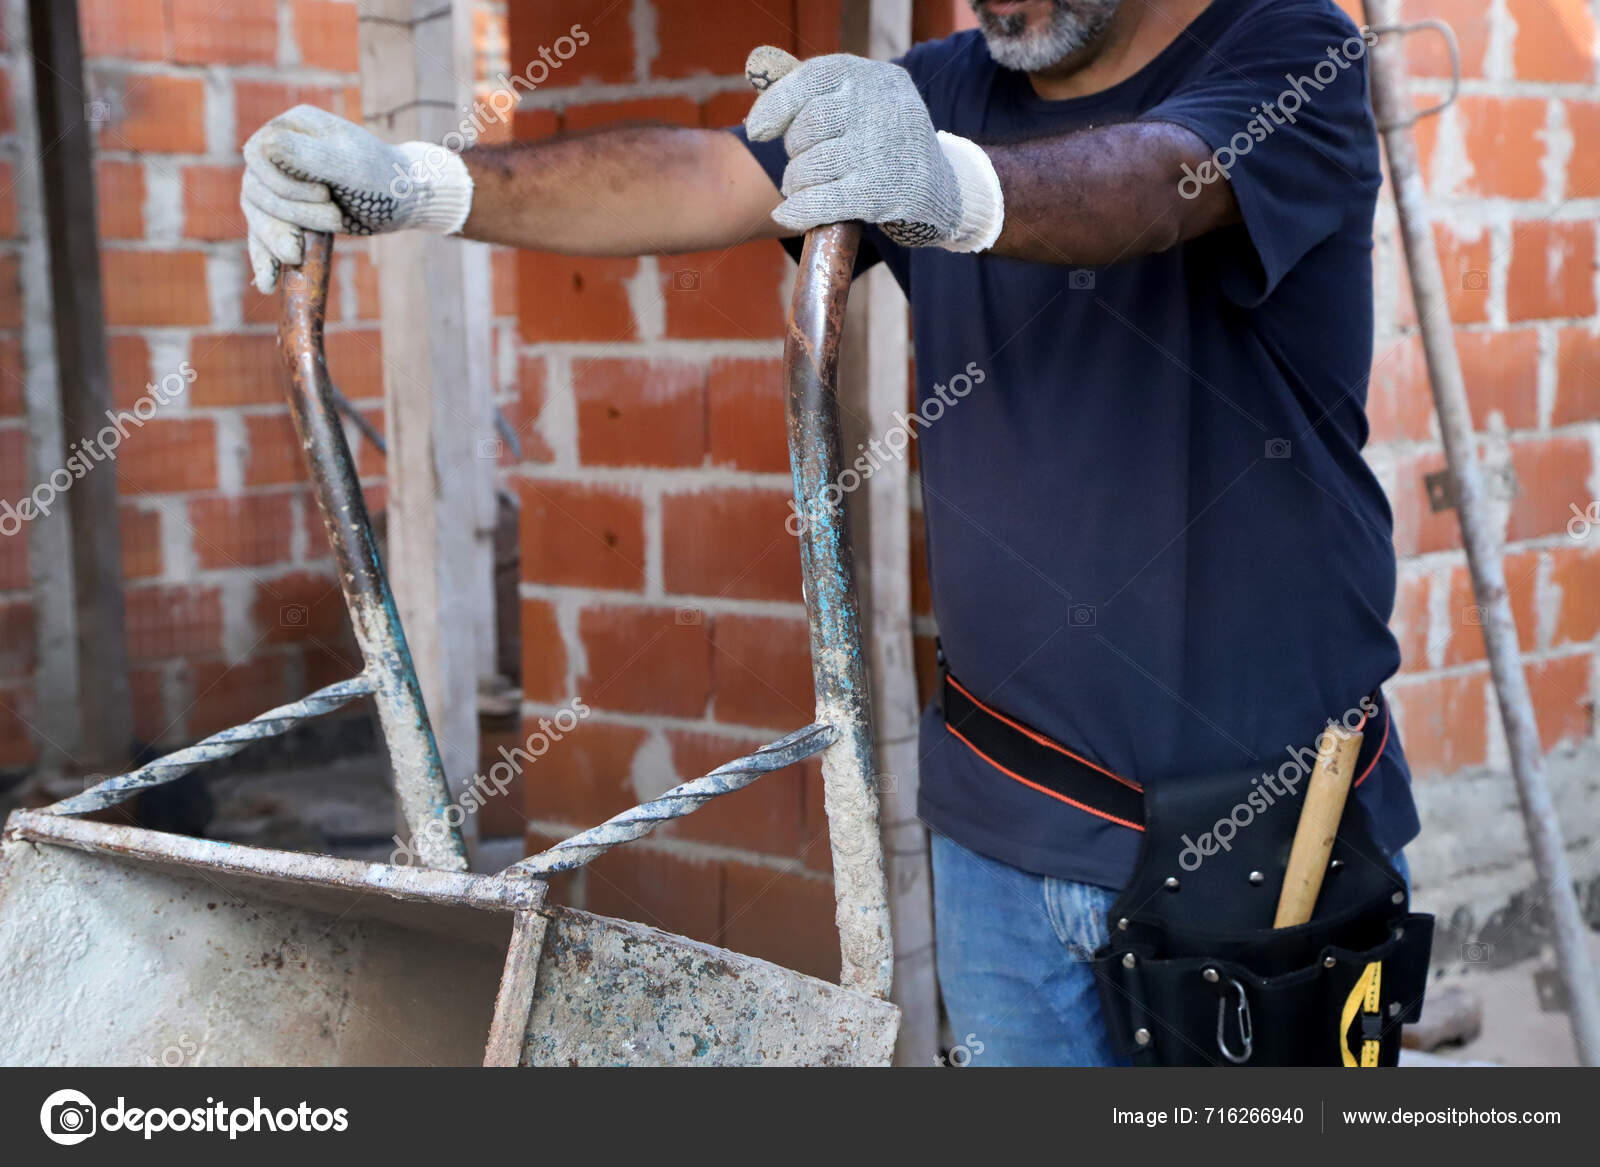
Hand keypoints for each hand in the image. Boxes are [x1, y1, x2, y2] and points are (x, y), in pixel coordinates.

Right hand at [241, 105, 474, 292]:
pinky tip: (268, 284)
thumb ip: (307, 154)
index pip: (259, 156)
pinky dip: (264, 259)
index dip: (284, 183)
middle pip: (256, 188)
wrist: (403, 201)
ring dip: (279, 238)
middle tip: (335, 219)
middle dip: (292, 213)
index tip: (325, 194)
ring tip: (301, 253)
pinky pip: (261, 236)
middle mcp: (277, 152)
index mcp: (290, 128)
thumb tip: (264, 148)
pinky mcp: (284, 214)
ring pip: (256, 214)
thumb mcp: (349, 164)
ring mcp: (278, 185)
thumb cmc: (382, 177)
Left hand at [743, 46, 1002, 251]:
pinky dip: (798, 211)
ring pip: (810, 166)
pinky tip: (787, 215)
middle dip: (795, 151)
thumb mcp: (867, 103)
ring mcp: (881, 150)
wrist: (943, 190)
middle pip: (808, 126)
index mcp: (876, 77)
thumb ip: (820, 92)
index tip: (758, 131)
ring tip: (801, 188)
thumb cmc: (887, 144)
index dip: (776, 105)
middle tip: (802, 164)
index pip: (811, 79)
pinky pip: (821, 201)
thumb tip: (759, 88)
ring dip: (796, 183)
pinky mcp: (879, 192)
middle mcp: (881, 107)